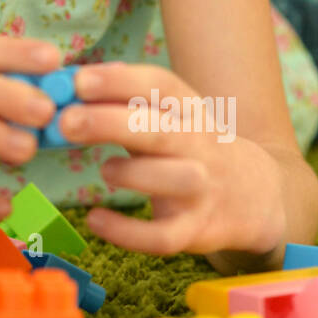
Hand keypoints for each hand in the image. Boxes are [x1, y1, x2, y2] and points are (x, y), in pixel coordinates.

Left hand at [59, 62, 286, 256]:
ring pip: (173, 180)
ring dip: (133, 173)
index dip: (119, 81)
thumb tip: (67, 81)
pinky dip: (128, 233)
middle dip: (110, 123)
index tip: (79, 80)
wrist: (251, 195)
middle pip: (159, 130)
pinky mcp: (194, 230)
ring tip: (104, 170)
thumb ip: (122, 100)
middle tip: (66, 121)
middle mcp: (198, 144)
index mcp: (187, 109)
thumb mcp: (166, 115)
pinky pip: (163, 237)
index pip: (159, 85)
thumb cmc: (186, 145)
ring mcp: (200, 189)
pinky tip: (95, 220)